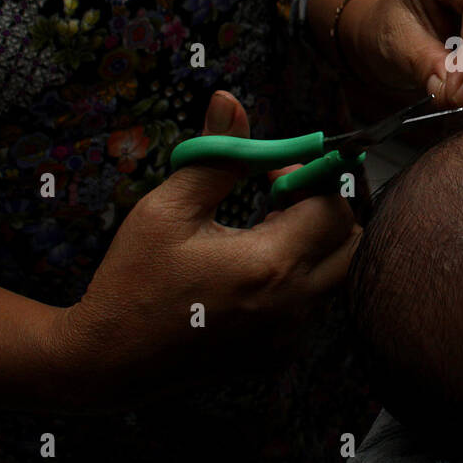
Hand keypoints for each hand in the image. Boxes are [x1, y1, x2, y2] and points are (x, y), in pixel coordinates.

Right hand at [48, 91, 359, 408]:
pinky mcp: (280, 354)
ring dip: (314, 243)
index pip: (334, 206)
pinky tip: (253, 269)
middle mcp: (294, 305)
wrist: (109, 361)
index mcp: (271, 264)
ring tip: (262, 229)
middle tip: (279, 197)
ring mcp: (290, 335)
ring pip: (338, 275)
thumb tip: (229, 101)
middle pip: (353, 242)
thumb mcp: (168, 209)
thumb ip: (215, 156)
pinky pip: (313, 305)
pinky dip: (300, 278)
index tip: (273, 171)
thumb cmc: (134, 277)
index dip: (311, 178)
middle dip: (326, 208)